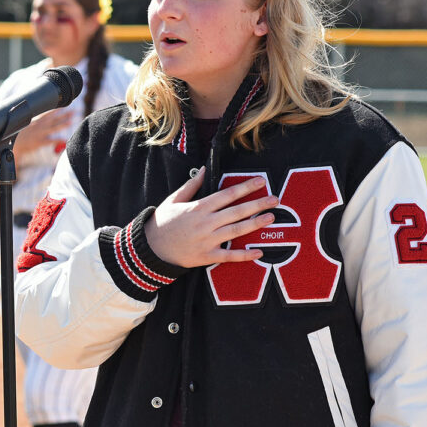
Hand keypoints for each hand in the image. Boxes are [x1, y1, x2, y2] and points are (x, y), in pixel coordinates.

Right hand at [13, 108, 71, 158]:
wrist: (12, 144)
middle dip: (65, 115)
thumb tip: (40, 122)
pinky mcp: (40, 142)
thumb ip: (32, 123)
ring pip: (55, 127)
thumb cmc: (16, 136)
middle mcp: (38, 125)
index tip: (65, 105)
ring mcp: (40, 133)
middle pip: (54, 118)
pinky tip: (66, 140)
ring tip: (72, 121)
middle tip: (75, 111)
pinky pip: (52, 140)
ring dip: (64, 123)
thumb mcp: (23, 125)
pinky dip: (59, 140)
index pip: (47, 112)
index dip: (57, 109)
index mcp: (34, 120)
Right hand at [144, 167, 278, 267]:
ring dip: (255, 224)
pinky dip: (245, 255)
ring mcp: (207, 240)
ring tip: (271, 217)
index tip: (261, 182)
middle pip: (236, 211)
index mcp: (199, 207)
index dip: (245, 187)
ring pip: (236, 231)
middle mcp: (205, 223)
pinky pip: (229, 256)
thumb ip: (191, 185)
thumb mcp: (174, 200)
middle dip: (257, 204)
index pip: (227, 195)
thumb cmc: (162, 222)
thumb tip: (205, 169)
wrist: (150, 248)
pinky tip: (259, 252)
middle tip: (275, 199)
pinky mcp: (206, 256)